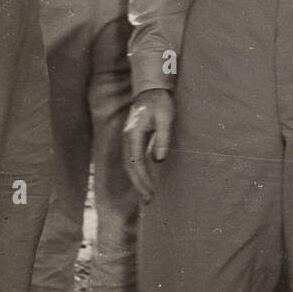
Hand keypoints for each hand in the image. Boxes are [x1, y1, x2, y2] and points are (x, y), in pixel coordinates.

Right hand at [122, 89, 174, 203]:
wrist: (151, 90)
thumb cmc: (160, 103)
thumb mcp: (165, 117)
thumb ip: (162, 137)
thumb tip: (158, 160)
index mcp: (133, 134)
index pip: (136, 163)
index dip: (143, 180)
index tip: (151, 192)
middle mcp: (127, 139)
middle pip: (130, 168)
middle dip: (139, 185)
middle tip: (149, 201)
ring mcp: (127, 140)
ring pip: (129, 166)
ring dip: (137, 181)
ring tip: (146, 196)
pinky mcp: (132, 140)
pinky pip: (132, 161)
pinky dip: (137, 173)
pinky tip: (144, 181)